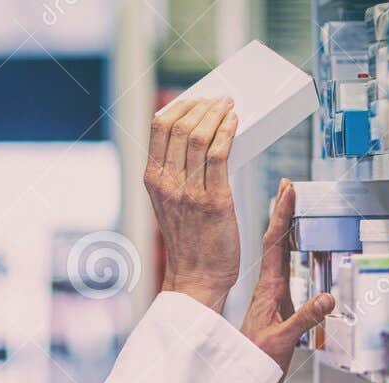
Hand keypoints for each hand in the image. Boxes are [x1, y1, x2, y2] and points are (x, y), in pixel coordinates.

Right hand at [144, 98, 241, 310]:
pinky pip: (219, 155)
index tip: (197, 100)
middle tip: (219, 100)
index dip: (180, 105)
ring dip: (217, 114)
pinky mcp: (213, 200)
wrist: (197, 277)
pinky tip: (235, 123)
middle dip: (202, 105)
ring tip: (229, 106)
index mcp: (153, 180)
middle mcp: (167, 183)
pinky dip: (228, 132)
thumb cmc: (190, 241)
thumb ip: (177, 174)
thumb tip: (197, 141)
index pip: (159, 127)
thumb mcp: (170, 202)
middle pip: (179, 126)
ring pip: (199, 137)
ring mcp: (188, 191)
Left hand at [240, 178, 334, 382]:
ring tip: (292, 207)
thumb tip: (327, 298)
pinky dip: (290, 252)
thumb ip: (304, 320)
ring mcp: (270, 296)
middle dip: (283, 213)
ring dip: (286, 229)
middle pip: (276, 242)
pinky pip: (284, 270)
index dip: (282, 215)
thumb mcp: (282, 341)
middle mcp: (267, 288)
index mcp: (267, 290)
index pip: (275, 244)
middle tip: (289, 187)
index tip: (288, 191)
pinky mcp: (275, 305)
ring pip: (278, 254)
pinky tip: (295, 247)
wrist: (239, 381)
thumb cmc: (255, 363)